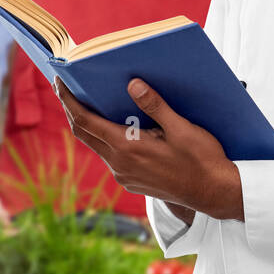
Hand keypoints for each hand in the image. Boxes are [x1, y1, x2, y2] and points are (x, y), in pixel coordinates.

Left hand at [55, 77, 243, 220]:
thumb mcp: (181, 128)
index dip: (69, 100)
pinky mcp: (132, 181)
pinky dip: (105, 137)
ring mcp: (124, 175)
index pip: (85, 121)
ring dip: (89, 124)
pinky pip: (110, 156)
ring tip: (92, 102)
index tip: (60, 81)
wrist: (213, 192)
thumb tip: (132, 84)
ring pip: (97, 145)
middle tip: (68, 86)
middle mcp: (119, 164)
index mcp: (127, 148)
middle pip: (84, 133)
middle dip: (73, 108)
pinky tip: (117, 126)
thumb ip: (155, 105)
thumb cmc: (200, 159)